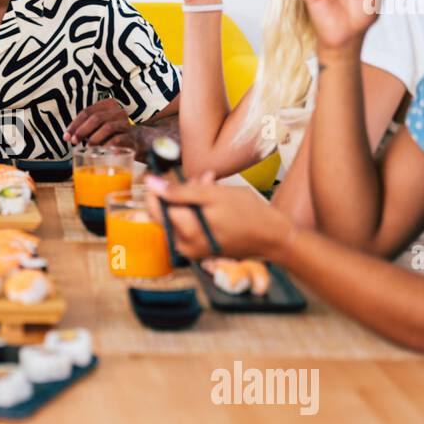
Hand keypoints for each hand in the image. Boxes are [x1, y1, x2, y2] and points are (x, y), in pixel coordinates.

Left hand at [64, 98, 132, 146]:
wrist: (136, 140)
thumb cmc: (112, 133)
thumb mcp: (98, 127)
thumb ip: (85, 128)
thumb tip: (68, 136)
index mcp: (107, 105)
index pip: (87, 112)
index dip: (74, 124)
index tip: (66, 136)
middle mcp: (117, 111)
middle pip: (96, 118)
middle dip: (82, 130)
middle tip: (74, 141)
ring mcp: (126, 123)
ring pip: (108, 127)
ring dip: (94, 138)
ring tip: (88, 146)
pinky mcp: (131, 136)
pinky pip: (118, 139)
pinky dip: (108, 145)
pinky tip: (101, 151)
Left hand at [144, 173, 295, 260]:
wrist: (274, 238)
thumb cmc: (249, 215)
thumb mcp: (214, 196)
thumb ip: (180, 191)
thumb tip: (150, 184)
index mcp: (185, 233)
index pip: (157, 209)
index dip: (157, 189)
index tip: (157, 174)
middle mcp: (185, 246)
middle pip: (169, 213)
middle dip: (181, 192)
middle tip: (202, 178)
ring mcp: (193, 250)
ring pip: (181, 217)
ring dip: (192, 199)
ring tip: (212, 184)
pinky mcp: (202, 249)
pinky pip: (191, 225)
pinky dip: (199, 210)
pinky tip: (215, 198)